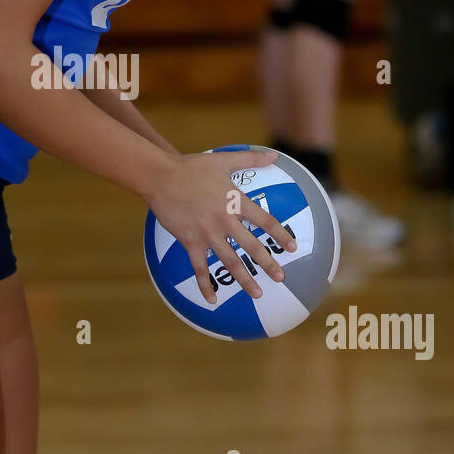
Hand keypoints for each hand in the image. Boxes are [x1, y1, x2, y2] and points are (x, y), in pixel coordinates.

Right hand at [145, 150, 297, 303]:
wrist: (161, 176)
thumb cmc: (192, 166)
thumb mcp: (224, 160)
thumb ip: (251, 158)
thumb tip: (274, 154)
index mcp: (235, 201)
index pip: (264, 221)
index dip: (279, 234)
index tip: (292, 247)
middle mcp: (225, 220)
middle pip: (251, 246)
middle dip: (268, 264)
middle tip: (280, 278)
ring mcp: (207, 233)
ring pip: (229, 261)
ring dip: (244, 279)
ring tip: (257, 294)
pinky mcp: (189, 241)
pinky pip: (199, 268)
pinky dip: (205, 285)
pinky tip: (212, 299)